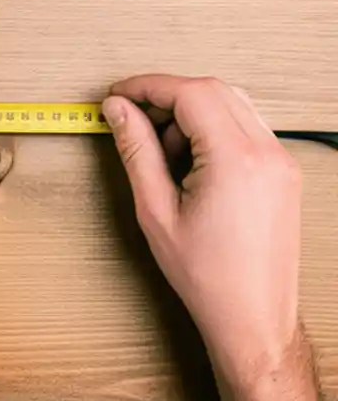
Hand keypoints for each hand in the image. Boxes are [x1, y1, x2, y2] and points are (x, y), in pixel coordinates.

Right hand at [101, 75, 301, 383]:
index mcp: (237, 160)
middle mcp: (267, 153)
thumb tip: (118, 111)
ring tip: (162, 152)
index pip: (191, 93)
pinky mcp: (283, 171)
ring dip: (190, 113)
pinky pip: (245, 127)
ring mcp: (281, 161)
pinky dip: (212, 129)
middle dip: (167, 96)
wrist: (252, 314)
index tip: (118, 95)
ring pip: (231, 103)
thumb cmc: (207, 275)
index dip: (148, 86)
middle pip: (213, 90)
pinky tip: (190, 162)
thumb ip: (136, 150)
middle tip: (131, 118)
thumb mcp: (155, 210)